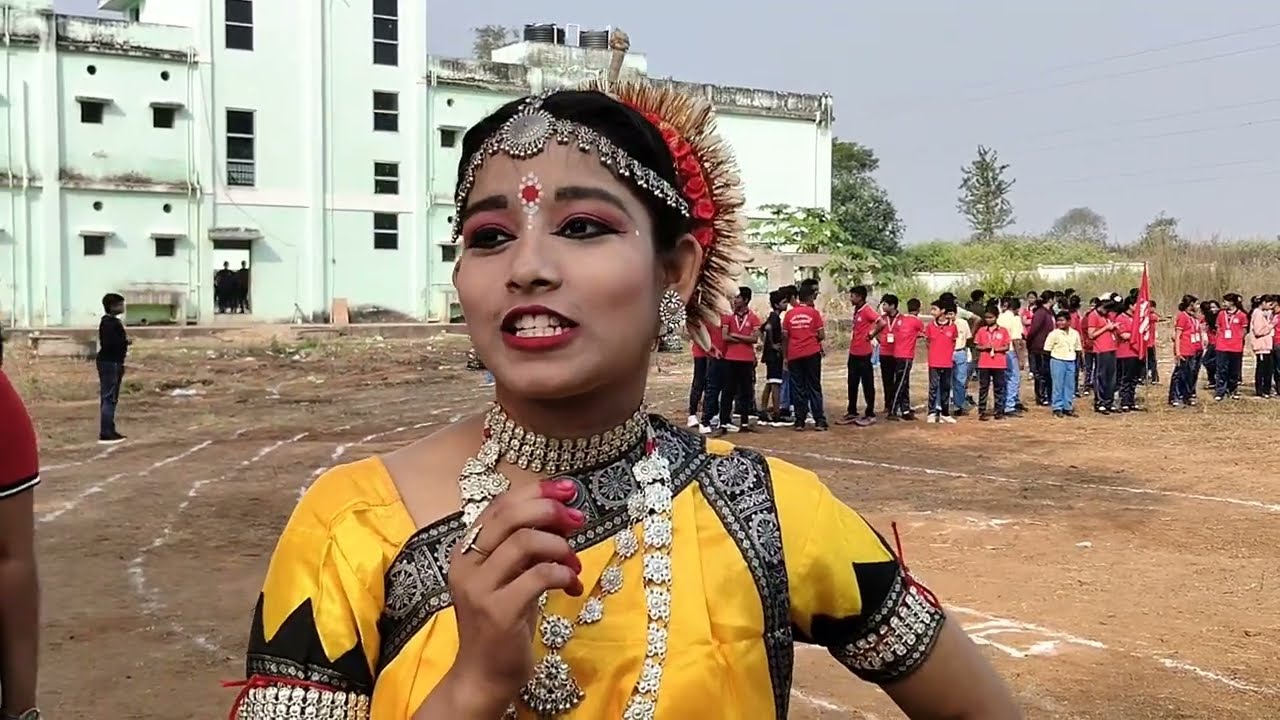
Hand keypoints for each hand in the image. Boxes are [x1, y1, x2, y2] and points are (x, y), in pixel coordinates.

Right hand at [444, 479, 584, 712]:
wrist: (484, 675)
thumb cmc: (503, 623)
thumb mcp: (512, 576)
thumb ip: (527, 547)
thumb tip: (563, 514)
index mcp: (466, 550)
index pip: (500, 505)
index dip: (536, 491)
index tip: (568, 489)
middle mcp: (466, 564)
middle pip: (509, 516)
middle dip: (549, 510)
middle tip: (577, 518)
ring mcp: (479, 588)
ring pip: (524, 542)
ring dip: (559, 546)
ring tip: (574, 563)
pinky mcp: (497, 611)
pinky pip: (537, 576)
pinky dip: (561, 573)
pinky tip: (572, 584)